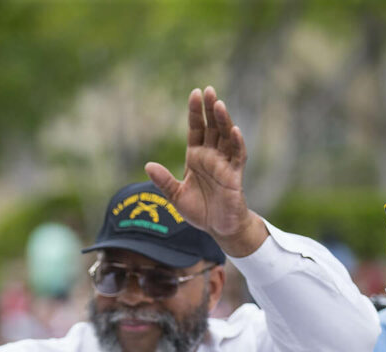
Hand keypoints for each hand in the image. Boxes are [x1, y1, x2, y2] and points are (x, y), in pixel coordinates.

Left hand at [145, 86, 266, 256]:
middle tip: (209, 90)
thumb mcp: (175, 196)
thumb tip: (148, 165)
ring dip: (224, 121)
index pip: (196, 129)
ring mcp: (224, 164)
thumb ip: (163, 181)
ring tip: (219, 104)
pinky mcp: (235, 176)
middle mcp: (211, 156)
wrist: (218, 228)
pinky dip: (237, 143)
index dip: (195, 112)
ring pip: (226, 137)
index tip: (195, 93)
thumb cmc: (199, 210)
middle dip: (210, 109)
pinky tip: (235, 130)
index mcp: (196, 157)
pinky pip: (238, 156)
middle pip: (212, 127)